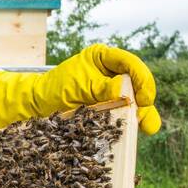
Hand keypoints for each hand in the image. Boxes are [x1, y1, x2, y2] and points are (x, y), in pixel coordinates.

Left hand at [0, 44, 160, 133]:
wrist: (38, 107)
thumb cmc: (55, 89)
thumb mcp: (77, 86)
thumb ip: (100, 88)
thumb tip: (123, 92)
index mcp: (104, 57)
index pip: (130, 64)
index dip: (141, 79)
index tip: (143, 96)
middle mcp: (112, 73)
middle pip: (138, 83)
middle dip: (144, 98)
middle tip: (145, 113)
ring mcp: (113, 91)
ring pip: (135, 101)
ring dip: (142, 113)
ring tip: (148, 126)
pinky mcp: (111, 109)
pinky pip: (125, 114)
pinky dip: (130, 123)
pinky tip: (137, 130)